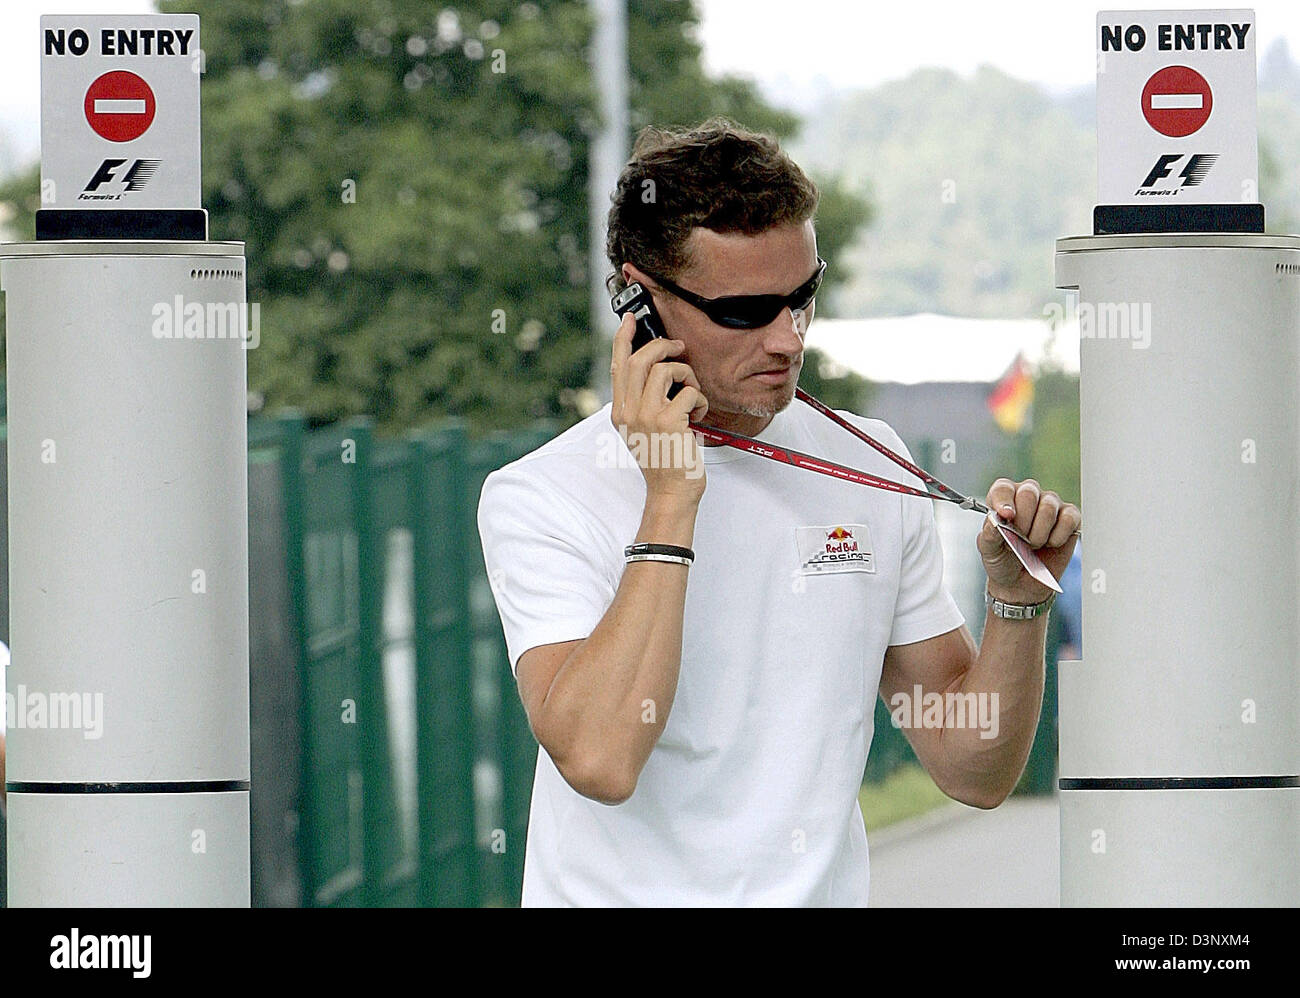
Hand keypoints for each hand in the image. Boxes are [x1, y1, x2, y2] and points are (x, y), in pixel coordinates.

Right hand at [609, 313, 709, 502]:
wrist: (671, 492)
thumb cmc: (664, 461)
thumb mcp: (645, 429)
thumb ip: (644, 402)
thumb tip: (659, 368)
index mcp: (620, 412)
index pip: (618, 365)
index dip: (624, 338)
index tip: (631, 319)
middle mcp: (629, 412)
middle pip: (640, 359)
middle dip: (662, 345)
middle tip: (678, 348)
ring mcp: (647, 416)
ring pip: (665, 370)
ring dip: (687, 374)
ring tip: (692, 392)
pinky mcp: (669, 421)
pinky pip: (689, 391)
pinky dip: (700, 399)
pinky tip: (698, 415)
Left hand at [976, 478, 1080, 603]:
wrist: (1020, 583)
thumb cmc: (1003, 560)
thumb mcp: (989, 549)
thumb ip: (990, 533)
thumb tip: (997, 519)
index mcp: (1004, 499)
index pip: (1003, 488)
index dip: (1005, 501)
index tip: (1006, 516)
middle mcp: (1028, 496)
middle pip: (1029, 492)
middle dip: (1023, 522)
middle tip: (1019, 539)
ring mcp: (1051, 505)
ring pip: (1048, 506)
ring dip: (1039, 532)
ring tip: (1033, 544)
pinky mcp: (1070, 517)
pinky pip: (1068, 519)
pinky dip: (1057, 536)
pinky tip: (1050, 543)